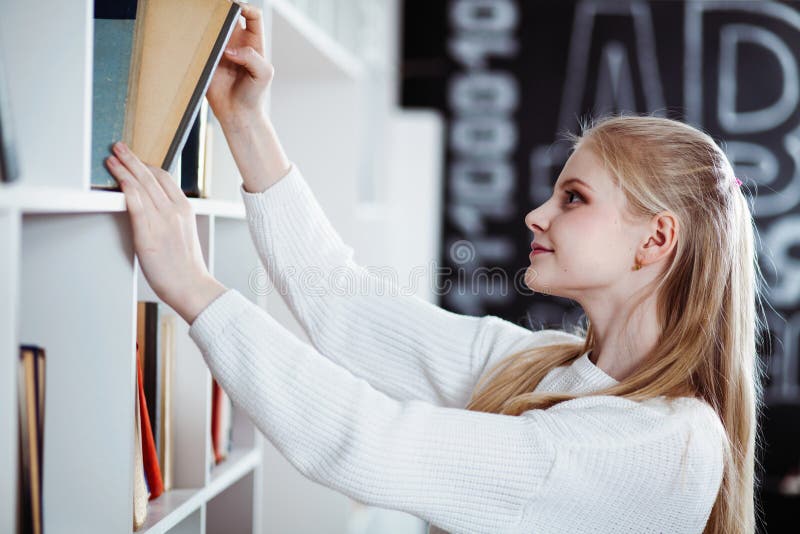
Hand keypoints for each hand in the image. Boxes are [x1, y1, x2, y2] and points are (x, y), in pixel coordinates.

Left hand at [105, 142, 227, 324]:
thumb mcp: (185, 234)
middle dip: (132, 160)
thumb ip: (172, 218)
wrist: (192, 286)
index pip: (165, 179)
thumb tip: (155, 209)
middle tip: (119, 148)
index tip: (135, 160)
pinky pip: (136, 204)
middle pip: (151, 177)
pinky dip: (126, 187)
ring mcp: (162, 222)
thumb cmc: (187, 267)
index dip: (147, 166)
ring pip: (141, 186)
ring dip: (124, 168)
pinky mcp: (148, 235)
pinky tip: (117, 178)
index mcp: (185, 210)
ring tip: (112, 158)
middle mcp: (174, 211)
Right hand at [206, 3, 273, 124]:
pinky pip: (199, 46)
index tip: (237, 9)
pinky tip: (195, 44)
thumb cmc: (254, 95)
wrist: (238, 114)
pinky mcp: (206, 60)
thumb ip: (251, 57)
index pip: (253, 16)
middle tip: (214, 13)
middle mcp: (236, 42)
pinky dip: (195, 42)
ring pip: (211, 28)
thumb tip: (229, 50)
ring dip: (206, 25)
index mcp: (253, 42)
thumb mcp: (263, 74)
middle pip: (228, 16)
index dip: (246, 8)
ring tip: (204, 28)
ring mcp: (219, 50)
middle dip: (221, 10)